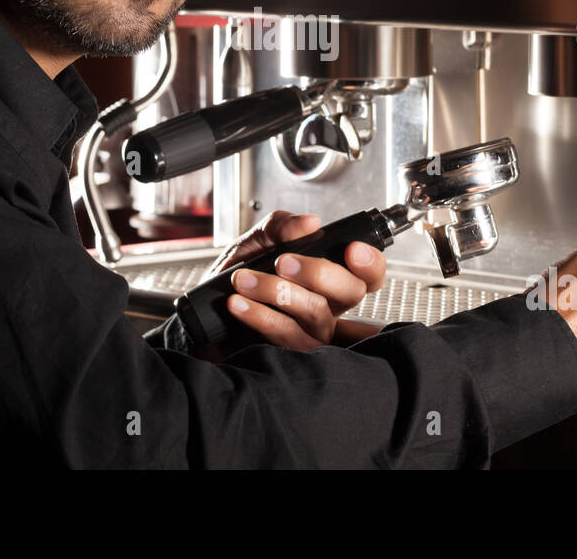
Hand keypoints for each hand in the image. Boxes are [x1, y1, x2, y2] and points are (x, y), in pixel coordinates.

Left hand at [193, 209, 385, 359]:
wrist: (206, 315)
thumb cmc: (236, 279)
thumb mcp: (255, 243)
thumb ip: (280, 227)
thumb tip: (309, 222)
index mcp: (328, 278)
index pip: (368, 274)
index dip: (370, 263)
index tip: (352, 249)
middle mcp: (329, 306)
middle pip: (351, 291)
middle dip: (318, 272)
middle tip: (282, 261)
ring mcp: (313, 332)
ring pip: (315, 311)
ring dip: (276, 290)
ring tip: (243, 279)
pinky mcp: (293, 353)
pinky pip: (286, 334)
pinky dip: (260, 314)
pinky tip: (238, 303)